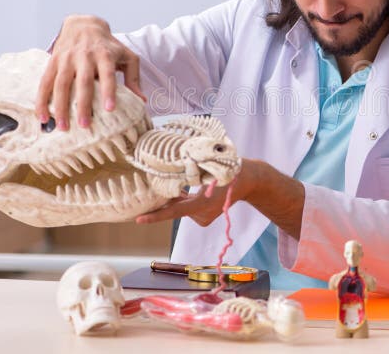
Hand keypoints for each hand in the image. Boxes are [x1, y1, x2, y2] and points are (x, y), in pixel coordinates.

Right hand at [35, 15, 144, 130]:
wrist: (83, 25)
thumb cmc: (109, 46)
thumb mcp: (127, 56)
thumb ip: (134, 78)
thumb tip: (142, 101)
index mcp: (104, 55)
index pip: (107, 74)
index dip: (108, 91)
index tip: (110, 108)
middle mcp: (84, 56)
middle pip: (83, 82)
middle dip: (83, 104)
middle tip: (85, 125)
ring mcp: (66, 59)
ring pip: (61, 84)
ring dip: (60, 107)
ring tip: (62, 127)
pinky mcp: (52, 62)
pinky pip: (45, 83)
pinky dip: (41, 101)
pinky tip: (42, 118)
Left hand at [134, 159, 304, 239]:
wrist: (249, 180)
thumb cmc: (229, 170)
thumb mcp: (207, 169)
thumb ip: (188, 176)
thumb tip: (169, 178)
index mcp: (202, 203)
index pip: (174, 211)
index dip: (155, 216)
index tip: (139, 219)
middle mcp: (202, 214)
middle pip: (176, 208)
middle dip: (167, 199)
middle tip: (157, 188)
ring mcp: (204, 218)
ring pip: (182, 207)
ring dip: (180, 197)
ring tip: (194, 184)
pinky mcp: (205, 218)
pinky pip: (188, 209)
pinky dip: (186, 200)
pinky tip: (195, 191)